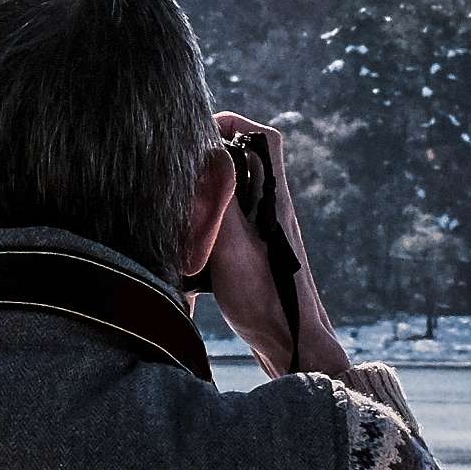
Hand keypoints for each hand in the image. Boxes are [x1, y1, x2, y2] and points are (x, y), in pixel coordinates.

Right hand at [202, 111, 351, 379]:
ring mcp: (264, 230)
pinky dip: (206, 224)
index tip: (198, 133)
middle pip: (243, 161)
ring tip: (181, 206)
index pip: (263, 138)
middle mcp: (272, 207)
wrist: (291, 344)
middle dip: (209, 158)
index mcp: (272, 196)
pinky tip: (190, 245)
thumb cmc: (265, 296)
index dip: (232, 124)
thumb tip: (206, 151)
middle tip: (179, 171)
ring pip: (233, 192)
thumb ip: (220, 196)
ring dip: (206, 194)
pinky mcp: (254, 252)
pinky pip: (228, 221)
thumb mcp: (232, 243)